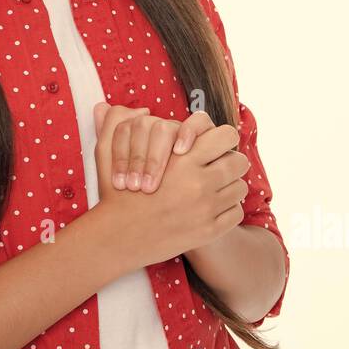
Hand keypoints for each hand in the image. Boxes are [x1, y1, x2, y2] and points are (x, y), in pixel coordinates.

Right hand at [92, 111, 251, 271]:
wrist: (117, 238)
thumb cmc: (115, 194)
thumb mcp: (108, 152)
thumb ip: (119, 123)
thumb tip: (140, 111)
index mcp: (181, 159)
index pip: (226, 136)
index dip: (223, 137)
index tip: (214, 144)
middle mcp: (198, 182)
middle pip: (239, 161)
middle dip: (230, 160)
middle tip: (219, 165)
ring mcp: (206, 209)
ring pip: (240, 188)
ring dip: (229, 185)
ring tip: (215, 187)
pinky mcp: (209, 231)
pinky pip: (235, 213)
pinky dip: (227, 209)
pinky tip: (212, 207)